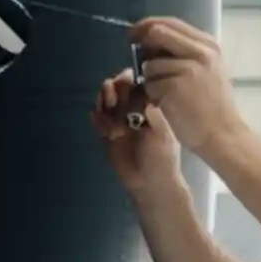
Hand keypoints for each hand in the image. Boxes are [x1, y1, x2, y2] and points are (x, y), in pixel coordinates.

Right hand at [90, 68, 181, 195]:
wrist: (150, 183)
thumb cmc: (163, 159)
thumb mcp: (164, 137)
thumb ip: (156, 119)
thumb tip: (147, 102)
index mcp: (149, 108)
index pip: (136, 87)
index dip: (129, 81)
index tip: (126, 78)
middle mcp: (132, 112)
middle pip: (118, 91)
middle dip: (113, 88)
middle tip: (112, 94)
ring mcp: (119, 123)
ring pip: (106, 104)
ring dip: (103, 100)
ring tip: (106, 104)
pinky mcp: (107, 136)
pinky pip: (98, 121)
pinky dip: (96, 118)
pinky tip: (97, 118)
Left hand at [132, 17, 246, 157]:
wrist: (223, 134)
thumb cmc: (213, 106)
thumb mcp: (209, 70)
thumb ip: (186, 52)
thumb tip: (150, 40)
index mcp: (209, 45)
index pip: (171, 23)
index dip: (147, 25)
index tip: (134, 34)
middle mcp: (201, 52)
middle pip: (157, 33)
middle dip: (141, 43)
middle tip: (134, 54)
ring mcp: (188, 68)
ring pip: (149, 64)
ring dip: (150, 80)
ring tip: (167, 95)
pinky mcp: (174, 86)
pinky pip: (149, 84)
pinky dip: (152, 96)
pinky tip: (167, 105)